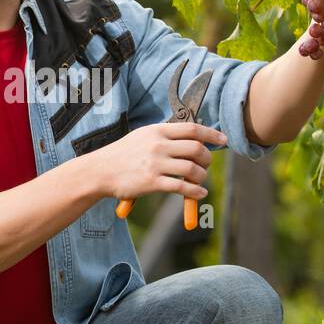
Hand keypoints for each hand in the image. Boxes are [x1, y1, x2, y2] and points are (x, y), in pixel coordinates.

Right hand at [86, 122, 226, 201]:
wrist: (100, 171)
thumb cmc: (123, 155)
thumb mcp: (143, 137)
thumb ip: (165, 136)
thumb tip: (192, 139)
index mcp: (157, 131)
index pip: (192, 129)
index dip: (211, 134)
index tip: (223, 139)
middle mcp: (158, 145)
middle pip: (196, 148)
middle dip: (207, 158)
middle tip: (206, 164)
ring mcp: (155, 164)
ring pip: (192, 169)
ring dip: (202, 176)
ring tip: (200, 180)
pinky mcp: (152, 182)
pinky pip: (182, 187)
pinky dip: (195, 192)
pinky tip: (199, 194)